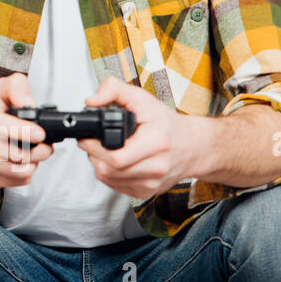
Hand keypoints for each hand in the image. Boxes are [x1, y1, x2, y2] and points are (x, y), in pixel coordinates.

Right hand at [0, 74, 53, 189]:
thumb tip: (27, 102)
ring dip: (33, 162)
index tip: (39, 133)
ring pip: (20, 170)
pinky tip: (19, 161)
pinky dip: (25, 172)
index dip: (22, 131)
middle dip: (38, 150)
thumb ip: (16, 87)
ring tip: (31, 152)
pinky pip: (18, 180)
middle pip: (15, 154)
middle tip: (42, 144)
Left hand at [77, 77, 196, 199]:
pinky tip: (112, 161)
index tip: (88, 137)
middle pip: (108, 169)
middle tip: (92, 142)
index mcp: (156, 143)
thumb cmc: (166, 123)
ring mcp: (152, 183)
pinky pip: (115, 186)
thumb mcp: (142, 98)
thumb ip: (113, 90)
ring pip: (108, 179)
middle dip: (93, 154)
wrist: (192, 146)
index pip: (115, 157)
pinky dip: (108, 174)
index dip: (94, 147)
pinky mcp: (147, 191)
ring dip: (98, 164)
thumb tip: (91, 101)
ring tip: (103, 149)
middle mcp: (157, 167)